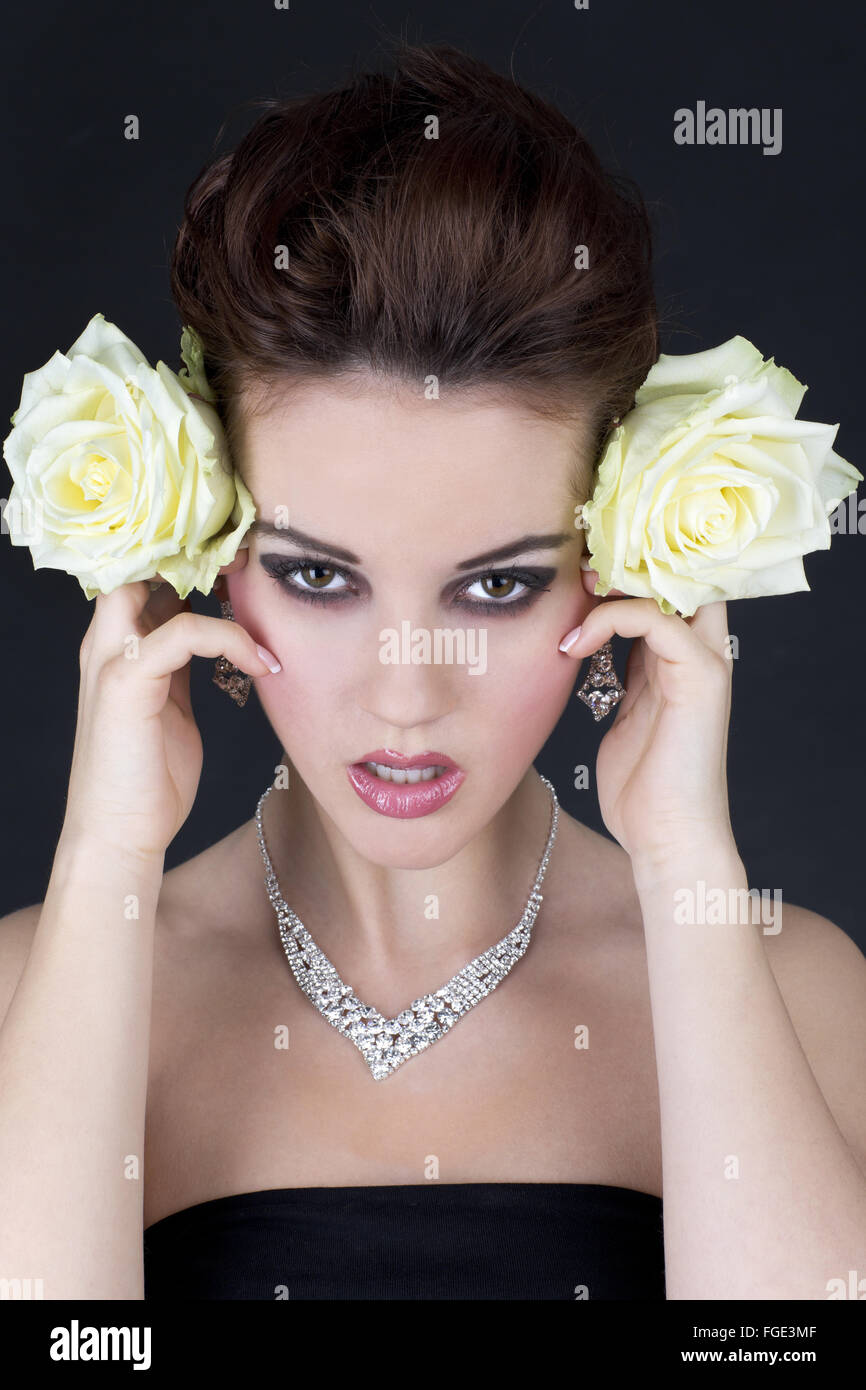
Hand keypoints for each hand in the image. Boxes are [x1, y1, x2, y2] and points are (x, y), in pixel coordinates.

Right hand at [62, 552, 279, 860]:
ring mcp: (110, 659)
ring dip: (212, 580)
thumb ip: (181, 665)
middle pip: (134, 558)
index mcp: (115, 644)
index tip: (237, 558)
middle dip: (190, 549)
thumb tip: (215, 635)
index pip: (139, 570)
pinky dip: (229, 638)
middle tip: (245, 560)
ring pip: (151, 579)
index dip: (184, 554)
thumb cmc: (149, 778)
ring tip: (258, 595)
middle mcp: (105, 642)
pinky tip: (261, 663)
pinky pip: (183, 631)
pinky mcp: (126, 682)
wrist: (120, 835)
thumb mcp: (171, 705)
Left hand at [559, 566, 736, 873]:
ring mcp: (706, 663)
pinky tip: (574, 643)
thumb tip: (585, 644)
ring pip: (666, 589)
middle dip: (625, 563)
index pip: (665, 591)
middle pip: (676, 577)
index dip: (625, 570)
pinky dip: (610, 620)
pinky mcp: (701, 678)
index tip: (575, 573)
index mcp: (682, 661)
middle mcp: (701, 654)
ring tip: (572, 594)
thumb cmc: (641, 790)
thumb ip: (619, 676)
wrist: (667, 839)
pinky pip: (655, 621)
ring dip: (612, 584)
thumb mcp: (622, 715)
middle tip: (577, 567)